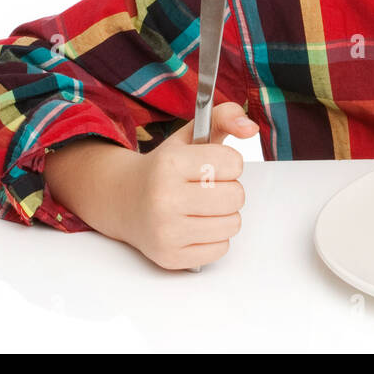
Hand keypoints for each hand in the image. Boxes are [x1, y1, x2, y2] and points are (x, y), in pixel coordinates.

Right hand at [121, 102, 257, 269]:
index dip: (228, 163)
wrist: (122, 200)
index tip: (210, 165)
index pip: (234, 163)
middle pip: (236, 196)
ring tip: (201, 207)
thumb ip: (225, 117)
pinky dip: (214, 238)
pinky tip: (194, 226)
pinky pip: (221, 249)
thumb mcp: (191, 135)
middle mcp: (164, 198)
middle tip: (206, 188)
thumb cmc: (164, 168)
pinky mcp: (170, 257)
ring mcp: (166, 231)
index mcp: (170, 163)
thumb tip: (251, 128)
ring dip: (224, 215)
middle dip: (228, 190)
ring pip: (233, 224)